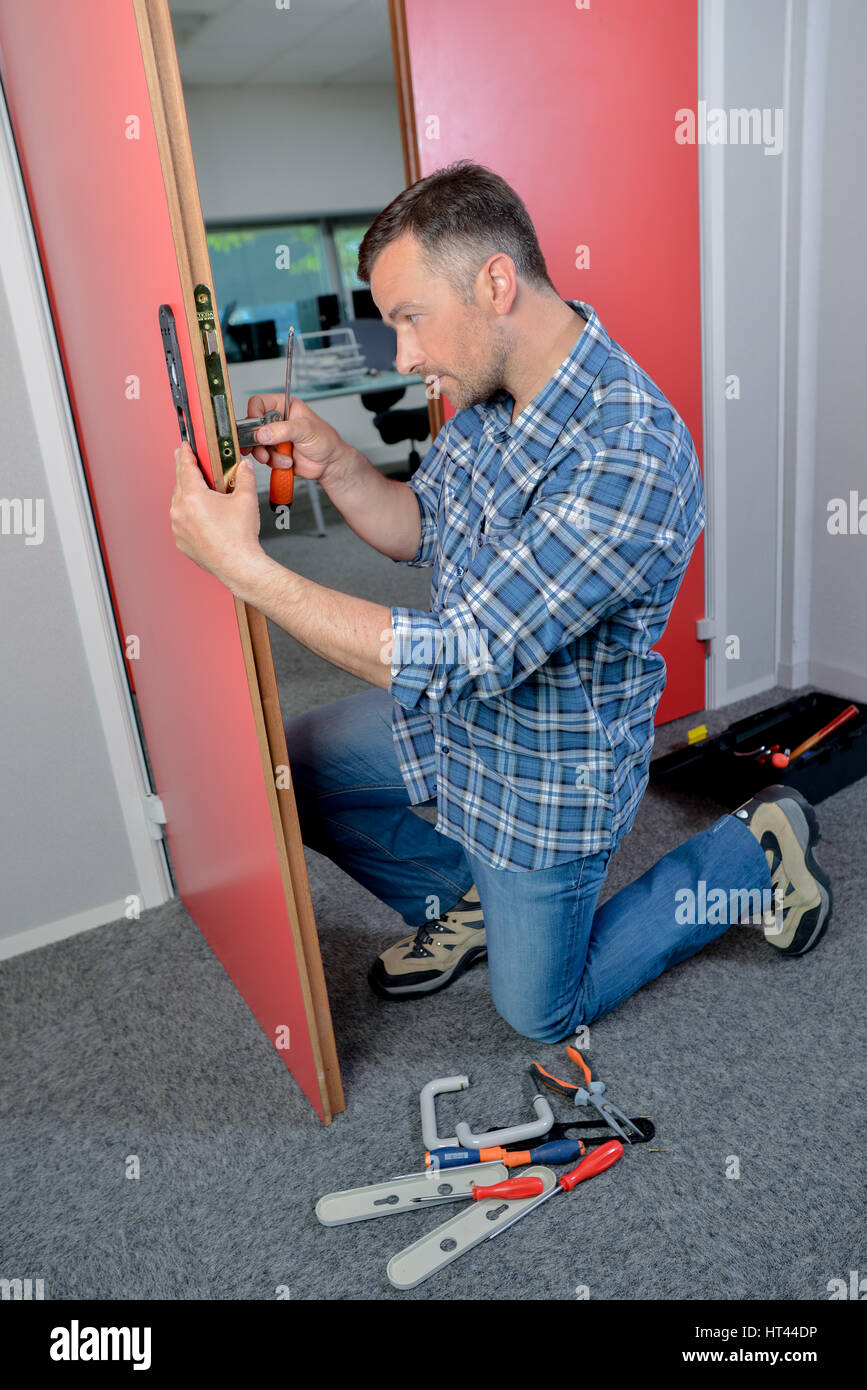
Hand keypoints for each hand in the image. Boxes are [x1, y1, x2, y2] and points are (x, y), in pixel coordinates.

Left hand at [170, 443, 264, 591]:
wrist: (238, 565)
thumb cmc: (240, 537)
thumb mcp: (246, 499)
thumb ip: (244, 477)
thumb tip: (244, 466)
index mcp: (193, 497)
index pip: (185, 467)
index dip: (185, 453)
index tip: (184, 446)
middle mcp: (180, 511)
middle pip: (180, 483)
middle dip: (187, 473)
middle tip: (193, 464)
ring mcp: (178, 527)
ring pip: (179, 502)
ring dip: (188, 494)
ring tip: (202, 493)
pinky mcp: (181, 540)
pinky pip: (181, 521)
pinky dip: (189, 514)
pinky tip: (202, 515)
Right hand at [244, 392, 346, 480]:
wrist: (330, 464)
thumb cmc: (325, 441)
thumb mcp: (306, 430)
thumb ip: (283, 430)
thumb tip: (263, 433)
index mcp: (284, 406)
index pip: (259, 403)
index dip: (254, 413)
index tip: (257, 427)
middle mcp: (277, 420)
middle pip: (253, 425)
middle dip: (257, 439)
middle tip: (262, 446)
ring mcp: (274, 437)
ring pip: (256, 444)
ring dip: (266, 453)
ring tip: (282, 457)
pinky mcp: (274, 452)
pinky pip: (264, 457)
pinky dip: (273, 462)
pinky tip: (287, 461)